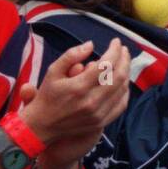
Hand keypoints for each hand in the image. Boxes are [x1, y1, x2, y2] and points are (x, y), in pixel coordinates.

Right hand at [20, 38, 130, 160]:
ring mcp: (98, 114)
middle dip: (124, 59)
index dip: (115, 50)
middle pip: (118, 76)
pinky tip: (122, 81)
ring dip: (126, 73)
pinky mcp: (101, 122)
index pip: (106, 65)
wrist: (41, 126)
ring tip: (123, 62)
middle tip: (124, 50)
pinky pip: (121, 105)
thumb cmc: (47, 96)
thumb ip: (71, 55)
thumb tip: (91, 44)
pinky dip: (124, 90)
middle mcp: (91, 101)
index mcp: (79, 87)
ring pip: (122, 89)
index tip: (116, 42)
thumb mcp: (53, 71)